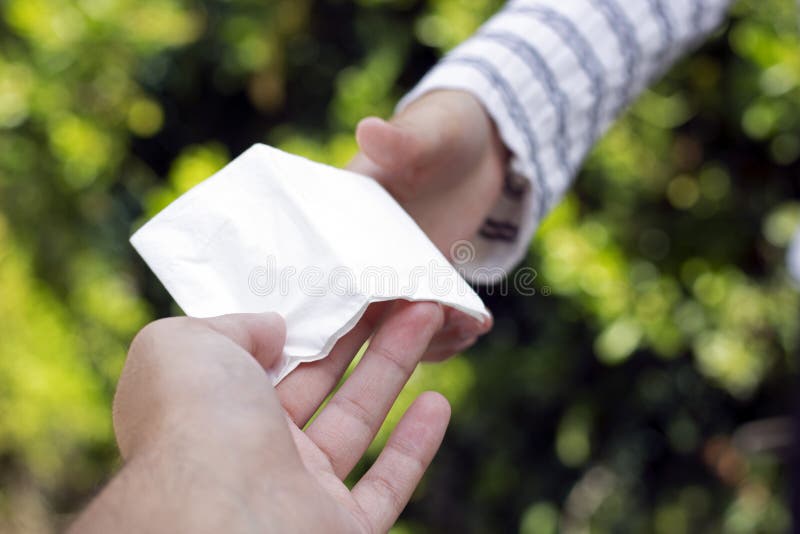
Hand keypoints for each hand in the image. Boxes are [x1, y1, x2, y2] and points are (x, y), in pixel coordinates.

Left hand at [72, 304, 449, 533]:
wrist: (225, 529)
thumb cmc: (195, 430)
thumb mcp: (182, 347)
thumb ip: (227, 326)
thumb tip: (275, 331)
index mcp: (213, 409)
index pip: (267, 357)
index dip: (310, 320)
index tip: (344, 287)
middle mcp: (254, 451)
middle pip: (320, 380)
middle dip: (362, 331)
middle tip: (398, 291)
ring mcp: (300, 491)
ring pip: (357, 421)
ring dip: (395, 365)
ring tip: (427, 316)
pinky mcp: (343, 529)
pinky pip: (386, 486)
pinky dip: (414, 446)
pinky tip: (437, 403)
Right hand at [348, 89, 505, 358]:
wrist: (485, 149)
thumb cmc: (444, 130)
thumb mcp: (427, 131)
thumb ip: (400, 140)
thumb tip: (368, 130)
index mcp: (340, 217)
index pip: (322, 264)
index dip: (332, 296)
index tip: (362, 313)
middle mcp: (360, 255)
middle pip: (354, 310)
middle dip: (382, 332)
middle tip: (420, 331)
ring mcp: (394, 275)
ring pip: (392, 327)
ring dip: (423, 338)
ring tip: (461, 329)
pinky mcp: (426, 286)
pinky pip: (428, 326)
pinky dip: (448, 334)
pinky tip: (474, 327)